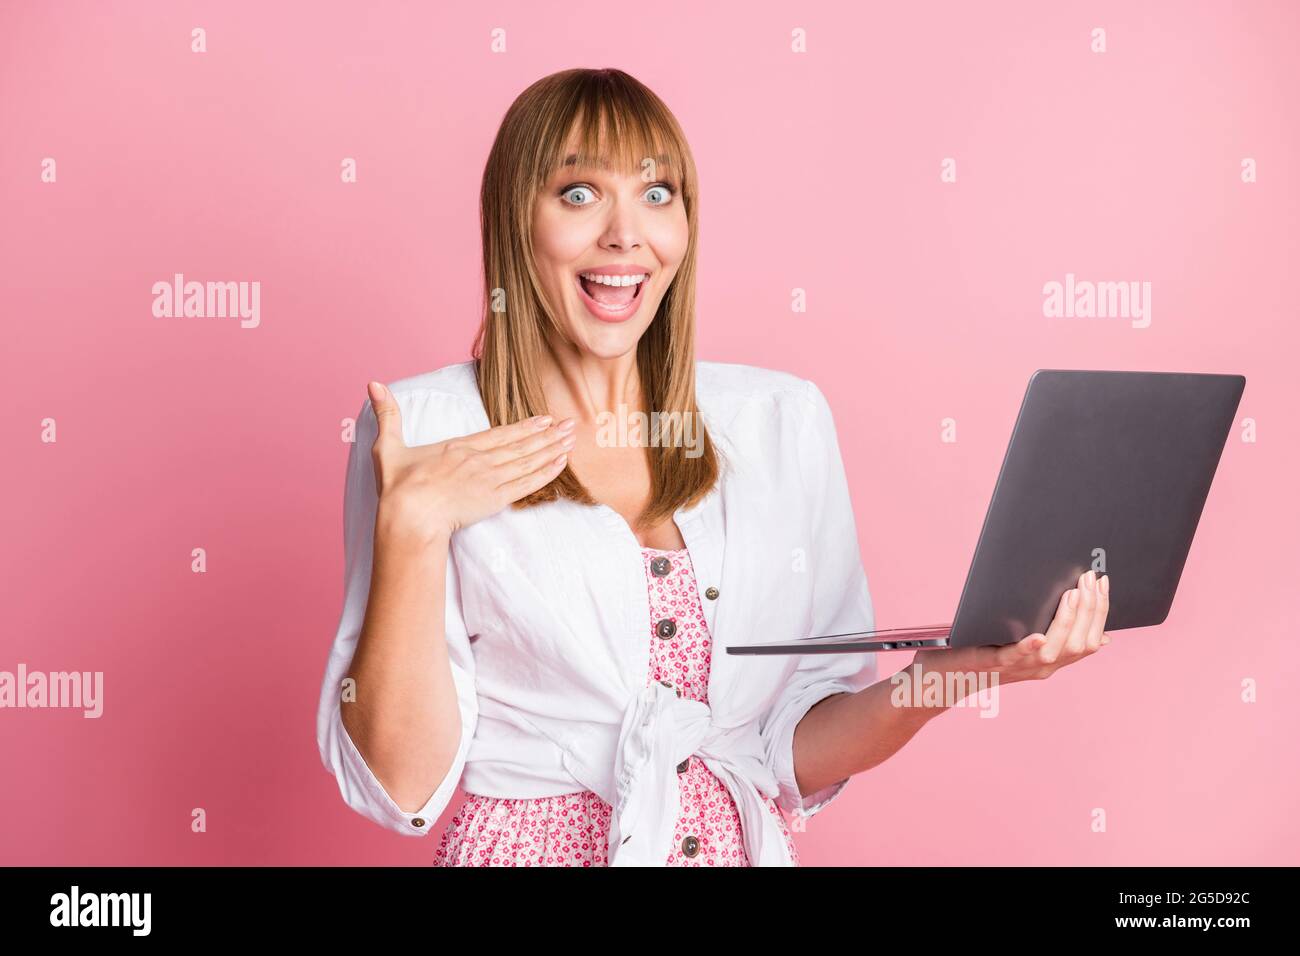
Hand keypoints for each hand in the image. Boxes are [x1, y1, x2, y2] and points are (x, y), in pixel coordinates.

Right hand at [365, 380, 574, 543]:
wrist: (409, 516)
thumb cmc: (397, 486)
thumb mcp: (387, 446)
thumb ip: (387, 415)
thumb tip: (373, 385)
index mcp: (459, 447)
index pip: (500, 434)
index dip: (525, 426)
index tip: (544, 419)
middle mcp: (480, 460)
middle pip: (521, 445)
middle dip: (549, 435)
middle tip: (572, 425)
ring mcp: (490, 479)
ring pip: (529, 461)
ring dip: (553, 450)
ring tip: (573, 440)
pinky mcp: (495, 499)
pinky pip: (528, 483)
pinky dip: (547, 472)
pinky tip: (562, 464)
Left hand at [912, 569, 1110, 687]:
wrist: (947, 676)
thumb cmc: (987, 652)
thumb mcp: (1026, 642)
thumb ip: (1056, 634)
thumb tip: (1097, 630)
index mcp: (1053, 659)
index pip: (1090, 639)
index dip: (1100, 611)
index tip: (1103, 582)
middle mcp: (1042, 666)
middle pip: (1079, 643)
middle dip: (1089, 609)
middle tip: (1090, 579)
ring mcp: (1018, 667)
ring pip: (1055, 650)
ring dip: (1067, 620)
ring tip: (1073, 595)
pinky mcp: (991, 663)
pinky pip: (1014, 657)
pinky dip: (1028, 647)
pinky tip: (1039, 636)